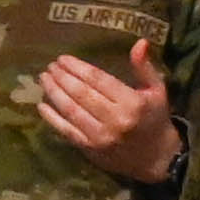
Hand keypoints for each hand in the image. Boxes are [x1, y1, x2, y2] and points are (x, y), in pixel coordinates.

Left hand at [38, 40, 182, 185]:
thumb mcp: (157, 90)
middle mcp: (115, 119)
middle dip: (62, 78)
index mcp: (132, 102)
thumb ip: (144, 67)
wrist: (157, 157)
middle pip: (81, 93)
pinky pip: (66, 131)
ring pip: (71, 110)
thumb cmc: (155, 118)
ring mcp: (100, 136)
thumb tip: (139, 42)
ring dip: (54, 93)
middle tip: (50, 66)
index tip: (63, 59)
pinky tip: (42, 105)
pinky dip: (52, 118)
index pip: (98, 80)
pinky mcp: (90, 149)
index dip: (78, 68)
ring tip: (44, 79)